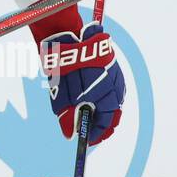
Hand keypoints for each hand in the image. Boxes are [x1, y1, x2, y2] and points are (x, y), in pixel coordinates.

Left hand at [40, 22, 126, 144]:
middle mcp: (115, 90)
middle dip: (101, 125)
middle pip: (113, 115)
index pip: (104, 125)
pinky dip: (104, 98)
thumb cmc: (64, 68)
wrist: (68, 36)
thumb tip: (70, 135)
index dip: (94, 135)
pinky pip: (112, 89)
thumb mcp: (61, 96)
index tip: (85, 140)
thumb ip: (67, 117)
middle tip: (89, 131)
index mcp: (106, 99)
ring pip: (114, 102)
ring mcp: (116, 78)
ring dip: (103, 111)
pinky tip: (93, 98)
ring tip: (90, 116)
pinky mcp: (113, 67)